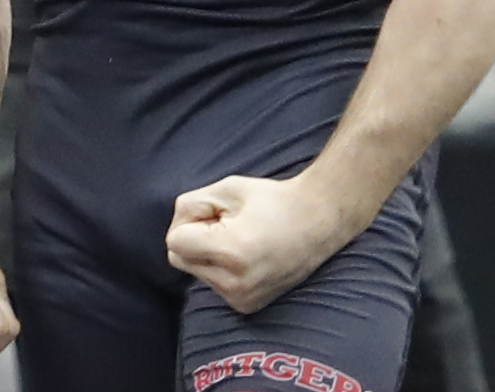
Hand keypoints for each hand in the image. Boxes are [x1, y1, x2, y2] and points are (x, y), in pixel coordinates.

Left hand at [166, 172, 345, 313]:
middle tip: (225, 223)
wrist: (319, 222)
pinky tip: (247, 255)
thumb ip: (191, 204)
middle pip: (180, 260)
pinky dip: (221, 269)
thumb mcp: (229, 188)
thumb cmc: (274, 200)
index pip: (174, 243)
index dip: (189, 221)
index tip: (213, 212)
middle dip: (194, 239)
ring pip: (196, 273)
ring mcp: (241, 299)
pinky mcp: (246, 306)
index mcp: (230, 251)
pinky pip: (214, 284)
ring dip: (208, 254)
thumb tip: (175, 227)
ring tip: (240, 238)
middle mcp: (234, 283)